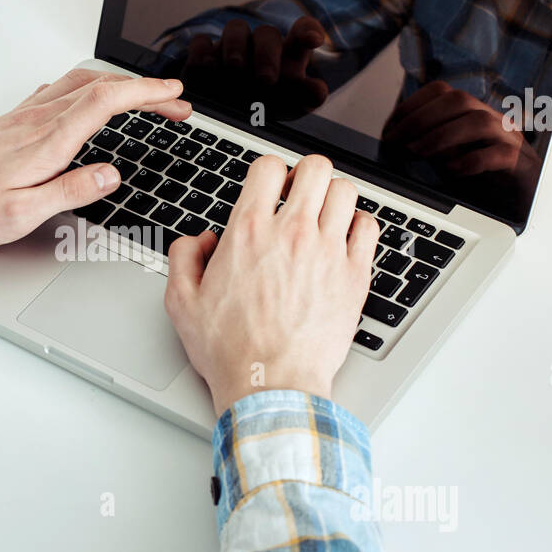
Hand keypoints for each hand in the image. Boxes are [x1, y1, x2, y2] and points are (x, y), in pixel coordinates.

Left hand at [0, 69, 189, 249]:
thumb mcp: (18, 215)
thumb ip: (67, 192)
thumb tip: (111, 175)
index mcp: (44, 142)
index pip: (104, 102)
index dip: (145, 94)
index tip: (174, 97)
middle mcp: (33, 121)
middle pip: (99, 87)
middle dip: (144, 90)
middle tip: (175, 103)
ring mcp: (20, 117)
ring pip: (78, 83)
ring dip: (118, 84)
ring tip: (143, 97)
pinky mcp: (9, 122)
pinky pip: (55, 90)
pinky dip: (85, 86)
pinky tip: (85, 97)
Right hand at [164, 154, 378, 414]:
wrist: (270, 384)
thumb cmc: (230, 351)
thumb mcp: (182, 303)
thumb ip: (183, 259)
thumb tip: (198, 240)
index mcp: (248, 233)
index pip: (269, 167)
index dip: (270, 171)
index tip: (271, 187)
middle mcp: (291, 234)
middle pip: (316, 168)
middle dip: (308, 174)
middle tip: (302, 193)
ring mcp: (327, 253)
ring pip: (346, 191)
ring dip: (335, 196)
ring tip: (326, 213)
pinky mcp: (354, 276)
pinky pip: (369, 228)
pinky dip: (359, 225)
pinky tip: (346, 239)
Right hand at [177, 16, 328, 121]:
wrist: (227, 114)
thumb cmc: (266, 104)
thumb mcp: (290, 105)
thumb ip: (306, 97)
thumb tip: (318, 91)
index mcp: (287, 55)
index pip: (302, 31)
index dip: (308, 31)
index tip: (314, 40)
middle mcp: (260, 46)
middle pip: (267, 33)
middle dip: (267, 54)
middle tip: (266, 80)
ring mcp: (230, 47)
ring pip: (235, 28)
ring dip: (236, 46)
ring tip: (235, 68)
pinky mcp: (204, 55)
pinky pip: (202, 43)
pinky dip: (203, 53)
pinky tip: (208, 69)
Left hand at [381, 81, 540, 180]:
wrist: (523, 196)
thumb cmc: (483, 175)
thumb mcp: (450, 156)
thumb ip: (429, 146)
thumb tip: (396, 146)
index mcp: (472, 112)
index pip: (441, 91)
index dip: (411, 106)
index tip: (389, 130)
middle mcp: (491, 119)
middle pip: (459, 100)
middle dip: (421, 119)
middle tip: (397, 143)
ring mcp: (508, 138)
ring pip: (480, 122)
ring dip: (442, 136)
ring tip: (419, 154)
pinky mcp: (520, 163)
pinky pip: (501, 153)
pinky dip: (473, 160)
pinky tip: (453, 170)